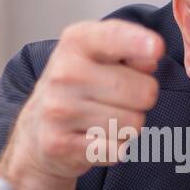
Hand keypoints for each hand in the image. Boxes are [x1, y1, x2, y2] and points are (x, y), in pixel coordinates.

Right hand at [0, 19, 164, 189]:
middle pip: (143, 91)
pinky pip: (118, 150)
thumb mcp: (94, 59)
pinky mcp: (60, 146)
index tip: (154, 52)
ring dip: (127, 129)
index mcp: (74, 42)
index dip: (142, 47)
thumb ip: (129, 49)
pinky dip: (113, 151)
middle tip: (114, 103)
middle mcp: (62, 73)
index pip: (120, 38)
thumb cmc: (75, 96)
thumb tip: (156, 52)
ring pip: (134, 124)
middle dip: (139, 102)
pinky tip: (91, 144)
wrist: (32, 144)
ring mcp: (57, 111)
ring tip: (99, 124)